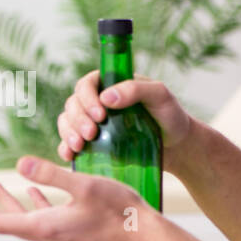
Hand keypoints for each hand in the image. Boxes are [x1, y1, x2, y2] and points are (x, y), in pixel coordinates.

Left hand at [0, 155, 155, 240]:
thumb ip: (51, 175)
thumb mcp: (83, 186)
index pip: (1, 223)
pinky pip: (43, 218)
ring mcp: (60, 236)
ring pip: (24, 219)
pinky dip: (33, 204)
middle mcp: (48, 235)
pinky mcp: (71, 232)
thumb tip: (19, 163)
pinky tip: (32, 193)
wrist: (144, 236)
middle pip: (7, 223)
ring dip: (7, 204)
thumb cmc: (118, 210)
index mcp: (46, 227)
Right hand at [56, 70, 192, 162]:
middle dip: (77, 119)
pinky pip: (69, 143)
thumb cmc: (169, 115)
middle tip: (91, 134)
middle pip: (73, 104)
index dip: (87, 98)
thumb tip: (106, 97)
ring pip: (67, 122)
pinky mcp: (91, 144)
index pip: (86, 85)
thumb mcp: (160, 95)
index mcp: (109, 84)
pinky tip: (69, 156)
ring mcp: (91, 123)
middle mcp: (96, 102)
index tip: (100, 115)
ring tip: (80, 146)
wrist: (176, 145)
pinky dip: (65, 148)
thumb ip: (136, 89)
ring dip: (68, 133)